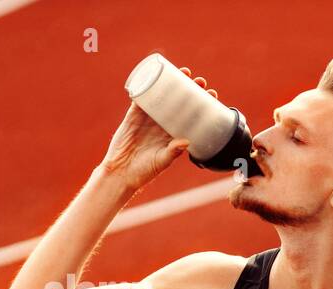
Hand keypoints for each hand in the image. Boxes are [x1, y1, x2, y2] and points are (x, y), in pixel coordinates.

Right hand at [99, 67, 220, 191]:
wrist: (120, 172)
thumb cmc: (144, 171)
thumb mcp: (162, 161)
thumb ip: (173, 151)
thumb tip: (186, 141)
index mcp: (174, 134)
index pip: (191, 116)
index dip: (201, 105)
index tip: (212, 95)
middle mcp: (163, 124)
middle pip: (179, 102)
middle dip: (190, 90)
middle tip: (201, 81)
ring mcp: (148, 118)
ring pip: (163, 96)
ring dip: (172, 83)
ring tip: (184, 73)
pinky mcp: (133, 115)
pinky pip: (141, 97)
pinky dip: (147, 85)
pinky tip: (155, 74)